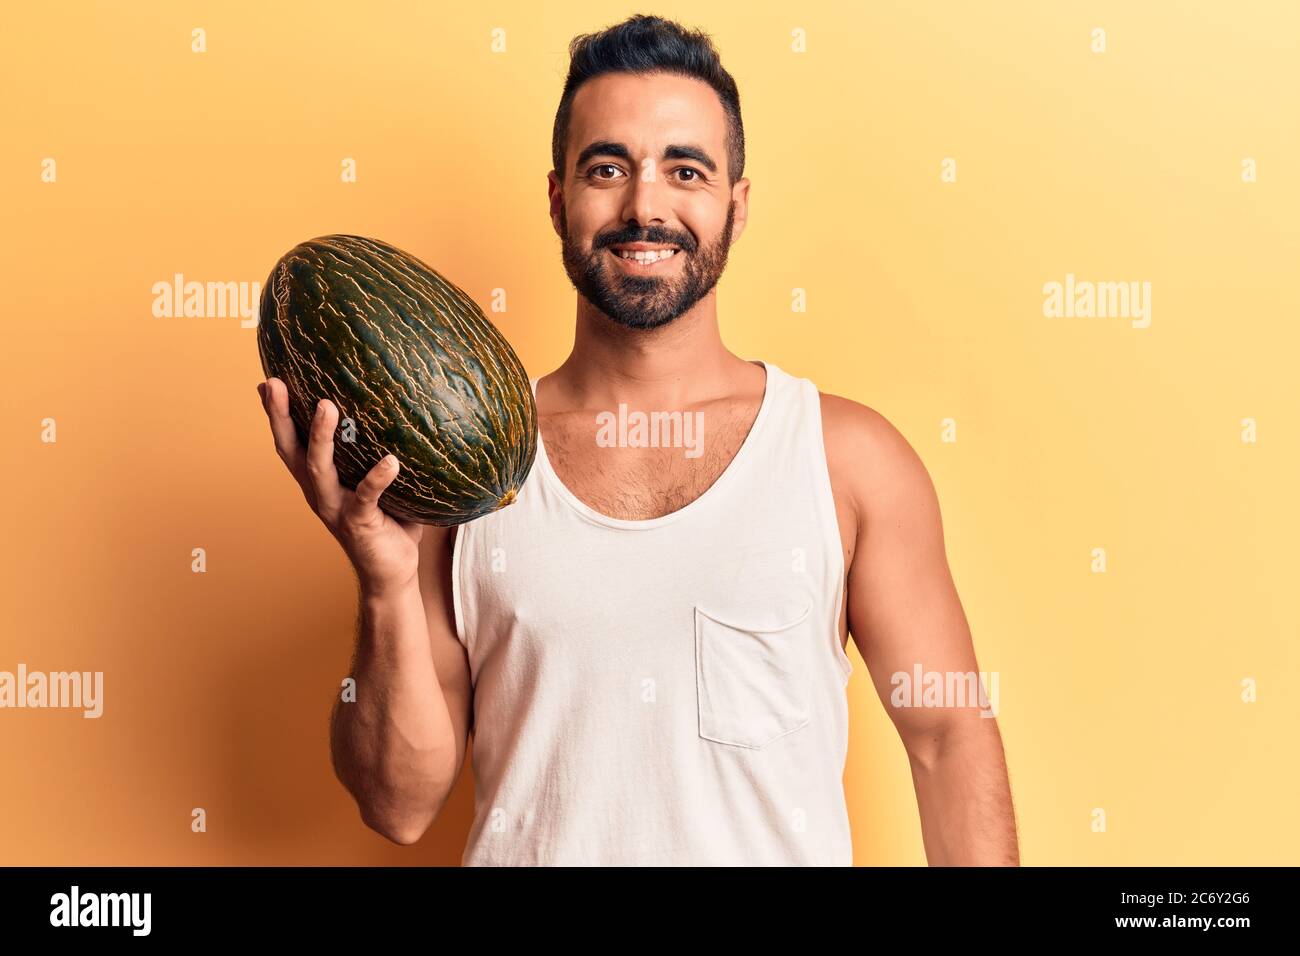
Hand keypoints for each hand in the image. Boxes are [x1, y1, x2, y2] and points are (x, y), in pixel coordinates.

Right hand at [258, 377, 423, 593]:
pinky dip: (378, 478)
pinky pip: (366, 496)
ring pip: (319, 468)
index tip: (267, 382)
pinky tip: (391, 461)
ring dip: (321, 437)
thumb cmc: (390, 520)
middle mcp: (319, 492)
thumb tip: (400, 409)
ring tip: (327, 406)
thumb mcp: (378, 483)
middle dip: (281, 416)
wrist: (392, 573)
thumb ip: (377, 451)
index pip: (290, 442)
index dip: (277, 415)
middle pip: (292, 450)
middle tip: (276, 384)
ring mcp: (336, 508)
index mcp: (319, 481)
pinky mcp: (359, 523)